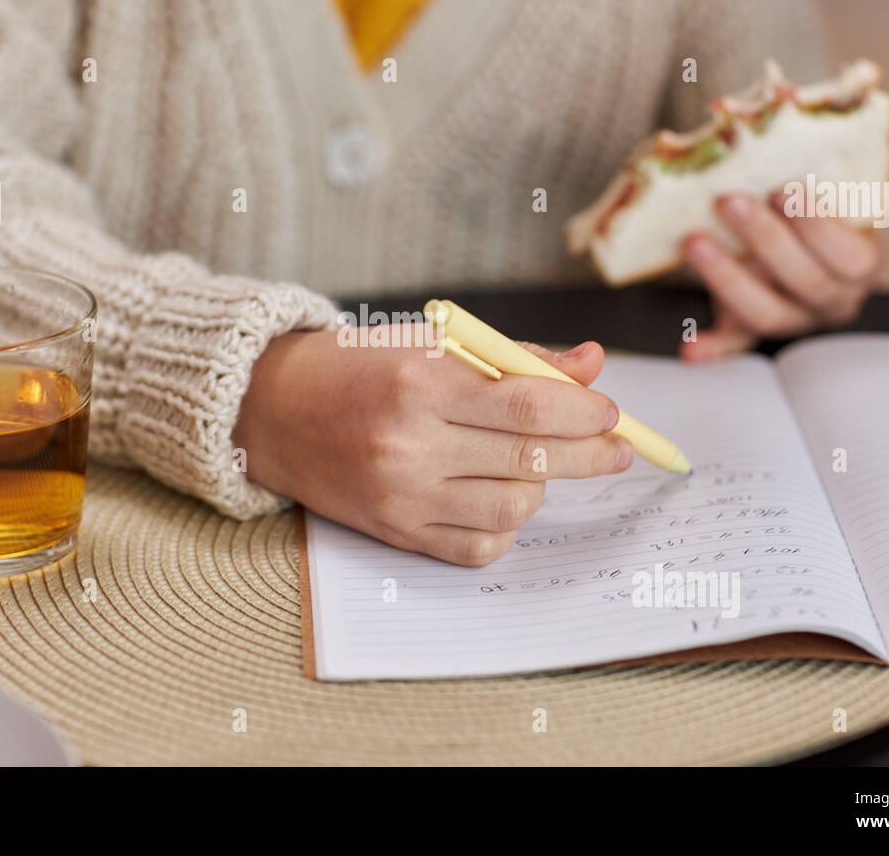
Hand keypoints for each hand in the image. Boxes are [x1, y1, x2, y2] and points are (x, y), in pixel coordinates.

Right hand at [233, 326, 632, 565]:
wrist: (272, 410)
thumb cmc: (356, 367)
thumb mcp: (430, 342)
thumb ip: (514, 357)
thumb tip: (590, 365)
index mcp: (419, 382)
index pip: (527, 403)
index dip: (583, 411)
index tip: (610, 413)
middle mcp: (409, 443)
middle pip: (530, 459)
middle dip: (589, 454)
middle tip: (616, 448)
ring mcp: (401, 495)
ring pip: (513, 507)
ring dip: (544, 488)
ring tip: (541, 466)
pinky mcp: (395, 532)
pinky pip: (478, 546)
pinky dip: (507, 527)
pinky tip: (505, 499)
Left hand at [680, 190, 880, 360]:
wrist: (789, 240)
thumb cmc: (806, 210)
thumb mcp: (818, 192)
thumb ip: (804, 172)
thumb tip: (780, 110)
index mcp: (860, 265)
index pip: (851, 257)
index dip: (817, 226)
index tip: (784, 190)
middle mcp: (831, 300)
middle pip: (805, 282)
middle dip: (764, 239)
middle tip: (728, 201)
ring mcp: (792, 320)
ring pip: (765, 313)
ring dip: (727, 277)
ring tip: (693, 241)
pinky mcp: (751, 334)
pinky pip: (732, 345)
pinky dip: (710, 348)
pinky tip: (688, 347)